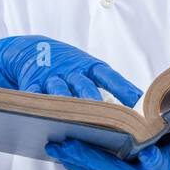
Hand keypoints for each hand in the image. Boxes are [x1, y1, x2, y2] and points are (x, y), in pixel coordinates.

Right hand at [0, 36, 141, 105]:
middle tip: (105, 117)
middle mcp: (72, 71)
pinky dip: (36, 106)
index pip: (109, 77)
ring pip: (59, 91)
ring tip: (74, 120)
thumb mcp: (87, 68)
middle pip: (85, 86)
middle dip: (95, 101)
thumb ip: (106, 86)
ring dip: (68, 105)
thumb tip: (135, 106)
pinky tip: (39, 116)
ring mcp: (51, 77)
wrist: (32, 50)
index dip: (123, 88)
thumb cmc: (68, 66)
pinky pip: (34, 96)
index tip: (137, 103)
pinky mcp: (32, 84)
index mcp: (90, 66)